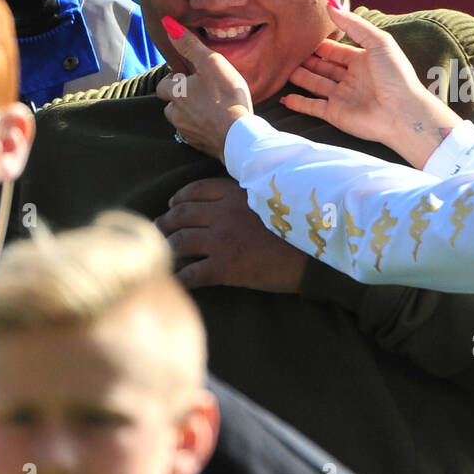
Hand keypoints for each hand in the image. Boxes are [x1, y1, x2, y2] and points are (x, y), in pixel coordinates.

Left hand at [155, 17, 252, 160]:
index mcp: (176, 93)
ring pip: (181, 120)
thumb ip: (189, 45)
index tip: (190, 76)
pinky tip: (216, 124)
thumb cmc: (227, 97)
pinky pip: (195, 135)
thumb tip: (168, 24)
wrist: (240, 137)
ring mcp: (187, 132)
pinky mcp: (199, 146)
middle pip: (170, 105)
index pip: (164, 84)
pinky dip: (201, 128)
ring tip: (209, 108)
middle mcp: (176, 114)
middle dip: (180, 98)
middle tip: (201, 91)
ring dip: (190, 114)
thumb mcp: (211, 63)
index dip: (175, 79)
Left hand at [155, 177, 308, 292]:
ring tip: (162, 254)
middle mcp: (224, 213)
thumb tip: (236, 206)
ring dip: (167, 248)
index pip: (197, 190)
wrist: (316, 254)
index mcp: (237, 194)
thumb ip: (251, 199)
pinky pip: (191, 274)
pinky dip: (178, 279)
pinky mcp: (225, 268)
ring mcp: (222, 240)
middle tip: (157, 230)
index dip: (179, 198)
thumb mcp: (274, 200)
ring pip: (180, 241)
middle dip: (165, 223)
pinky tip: (173, 283)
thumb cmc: (300, 228)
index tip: (171, 204)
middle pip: (181, 215)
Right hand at [284, 0, 461, 168]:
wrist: (402, 113)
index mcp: (364, 61)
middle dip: (308, 59)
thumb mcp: (378, 42)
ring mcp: (343, 96)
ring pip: (316, 84)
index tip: (304, 34)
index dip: (322, 43)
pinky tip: (284, 97)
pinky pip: (312, 107)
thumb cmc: (396, 76)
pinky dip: (299, 103)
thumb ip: (354, 24)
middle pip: (324, 66)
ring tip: (283, 67)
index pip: (337, 49)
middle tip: (289, 50)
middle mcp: (352, 78)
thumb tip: (332, 5)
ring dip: (301, 77)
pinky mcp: (335, 113)